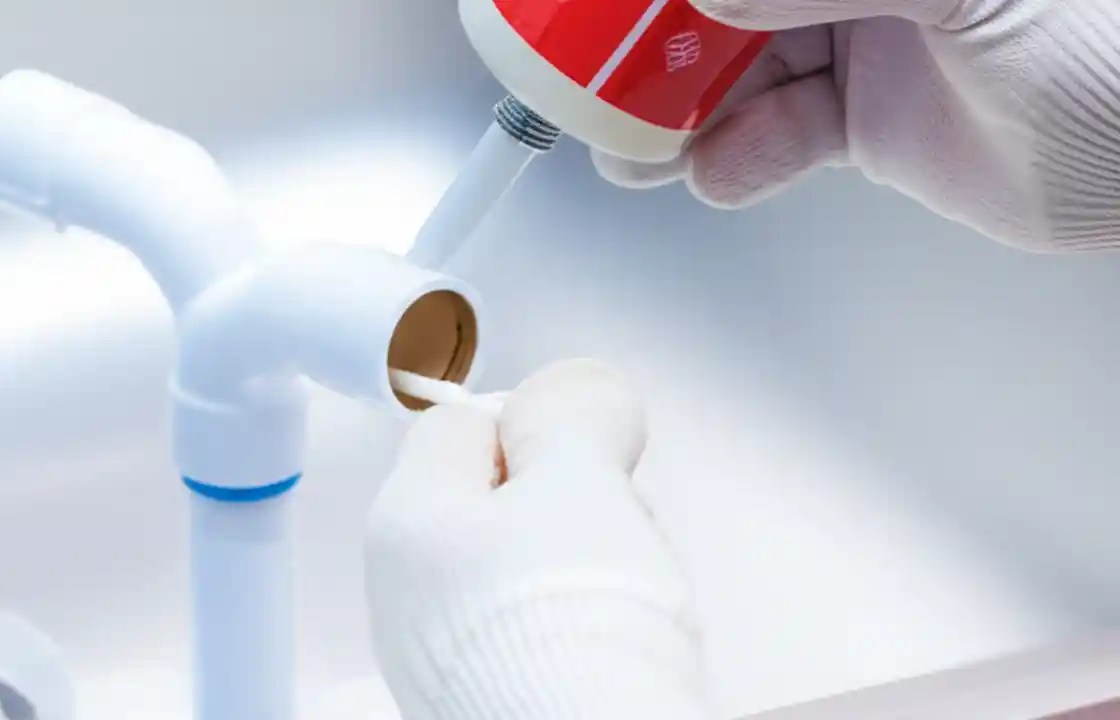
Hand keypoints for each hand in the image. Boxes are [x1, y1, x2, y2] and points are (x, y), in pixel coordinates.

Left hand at [365, 360, 708, 719]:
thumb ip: (576, 416)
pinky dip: (588, 623)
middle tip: (615, 524)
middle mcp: (406, 592)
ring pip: (530, 565)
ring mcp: (441, 654)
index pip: (458, 421)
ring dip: (593, 561)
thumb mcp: (581, 481)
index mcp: (408, 519)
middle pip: (501, 496)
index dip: (533, 420)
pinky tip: (623, 644)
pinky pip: (540, 629)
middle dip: (576, 497)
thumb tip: (577, 389)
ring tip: (631, 593)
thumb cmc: (569, 630)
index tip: (585, 445)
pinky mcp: (482, 699)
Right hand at [594, 0, 1119, 251]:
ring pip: (741, 73)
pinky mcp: (862, 122)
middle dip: (658, 44)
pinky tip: (715, 174)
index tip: (604, 11)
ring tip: (627, 148)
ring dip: (679, 114)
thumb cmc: (1106, 48)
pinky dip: (742, 162)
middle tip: (596, 76)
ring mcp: (860, 44)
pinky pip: (781, 139)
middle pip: (729, 4)